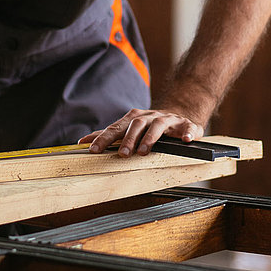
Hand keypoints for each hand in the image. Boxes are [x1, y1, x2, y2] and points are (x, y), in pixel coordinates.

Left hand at [78, 108, 204, 156]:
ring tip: (144, 151)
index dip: (104, 138)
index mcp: (134, 119)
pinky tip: (186, 140)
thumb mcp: (128, 128)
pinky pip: (188, 127)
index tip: (93, 150)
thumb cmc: (150, 126)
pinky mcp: (186, 125)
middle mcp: (149, 117)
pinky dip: (187, 132)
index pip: (116, 128)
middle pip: (136, 124)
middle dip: (128, 139)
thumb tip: (83, 142)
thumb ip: (108, 135)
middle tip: (122, 154)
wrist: (178, 115)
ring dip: (150, 138)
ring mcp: (168, 120)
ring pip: (158, 125)